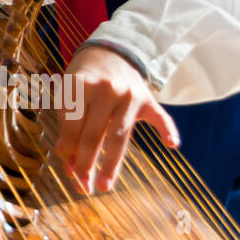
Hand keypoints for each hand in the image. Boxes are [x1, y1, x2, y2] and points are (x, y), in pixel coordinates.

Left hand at [54, 45, 179, 194]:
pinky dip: (168, 129)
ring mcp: (130, 94)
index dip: (68, 147)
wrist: (109, 52)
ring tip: (104, 185)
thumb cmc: (83, 80)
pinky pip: (160, 117)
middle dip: (87, 161)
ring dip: (112, 163)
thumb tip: (68, 162)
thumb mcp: (68, 94)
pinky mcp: (148, 99)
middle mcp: (106, 89)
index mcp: (80, 85)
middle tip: (82, 186)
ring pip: (120, 134)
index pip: (73, 123)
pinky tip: (172, 144)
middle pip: (95, 132)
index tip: (67, 169)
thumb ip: (67, 126)